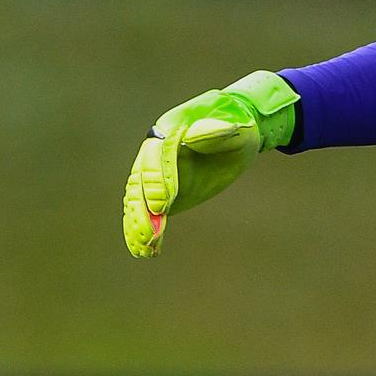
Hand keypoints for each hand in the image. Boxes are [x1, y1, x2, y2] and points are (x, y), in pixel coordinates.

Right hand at [121, 70, 299, 258]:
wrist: (235, 129)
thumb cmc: (237, 125)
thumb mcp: (236, 128)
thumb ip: (216, 132)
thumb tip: (196, 137)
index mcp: (170, 130)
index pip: (157, 156)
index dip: (159, 181)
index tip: (162, 206)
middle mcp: (156, 151)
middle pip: (142, 180)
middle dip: (144, 208)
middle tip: (150, 234)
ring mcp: (157, 172)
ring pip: (138, 198)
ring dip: (138, 223)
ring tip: (143, 248)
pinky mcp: (162, 191)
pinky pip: (147, 210)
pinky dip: (142, 229)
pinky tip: (144, 250)